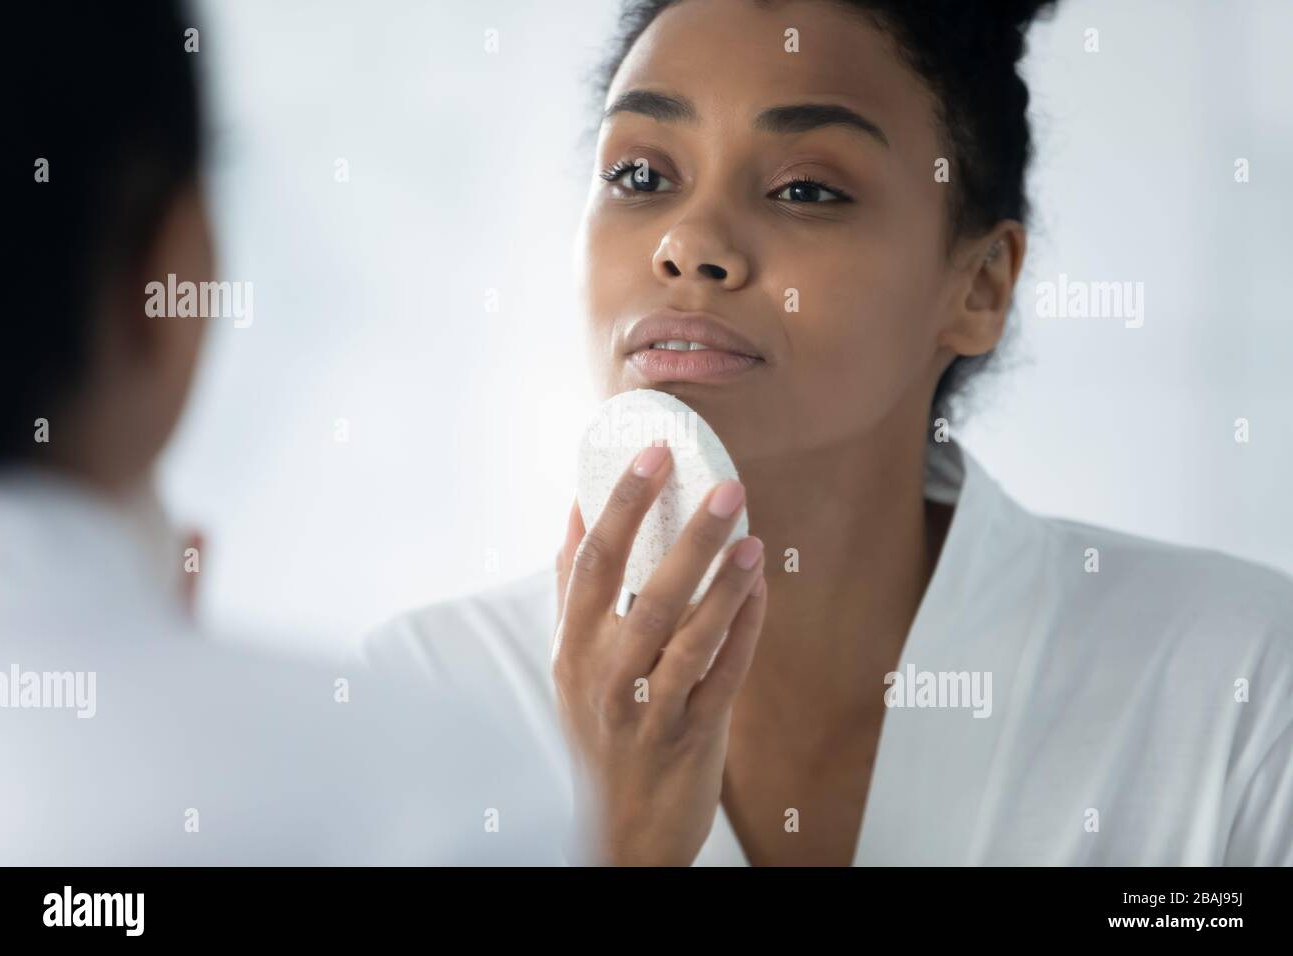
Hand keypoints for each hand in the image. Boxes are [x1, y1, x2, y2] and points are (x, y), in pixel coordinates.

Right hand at [552, 444, 766, 865]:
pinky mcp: (693, 736)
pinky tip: (762, 589)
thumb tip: (578, 511)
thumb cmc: (599, 729)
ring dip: (726, 583)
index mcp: (573, 647)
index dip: (621, 504)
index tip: (653, 454)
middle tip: (726, 486)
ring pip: (690, 636)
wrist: (620, 830)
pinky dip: (745, 628)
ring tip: (753, 537)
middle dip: (689, 536)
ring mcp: (649, 709)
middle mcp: (605, 676)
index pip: (593, 563)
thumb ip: (573, 590)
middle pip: (647, 594)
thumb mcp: (570, 662)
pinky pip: (725, 673)